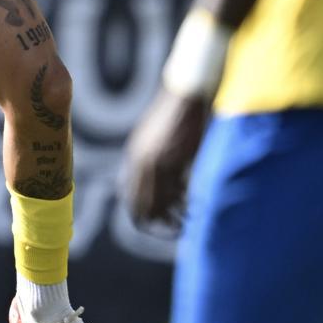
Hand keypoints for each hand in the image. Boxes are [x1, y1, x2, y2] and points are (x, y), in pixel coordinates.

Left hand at [122, 90, 208, 228]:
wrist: (185, 93)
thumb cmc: (175, 113)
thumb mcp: (155, 137)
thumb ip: (152, 156)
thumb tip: (160, 178)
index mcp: (136, 156)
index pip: (131, 193)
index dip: (140, 211)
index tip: (150, 223)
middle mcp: (142, 161)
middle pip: (143, 202)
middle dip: (155, 219)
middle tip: (170, 229)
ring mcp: (157, 161)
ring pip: (160, 200)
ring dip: (170, 216)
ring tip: (182, 224)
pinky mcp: (173, 159)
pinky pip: (176, 190)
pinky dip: (183, 203)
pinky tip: (191, 208)